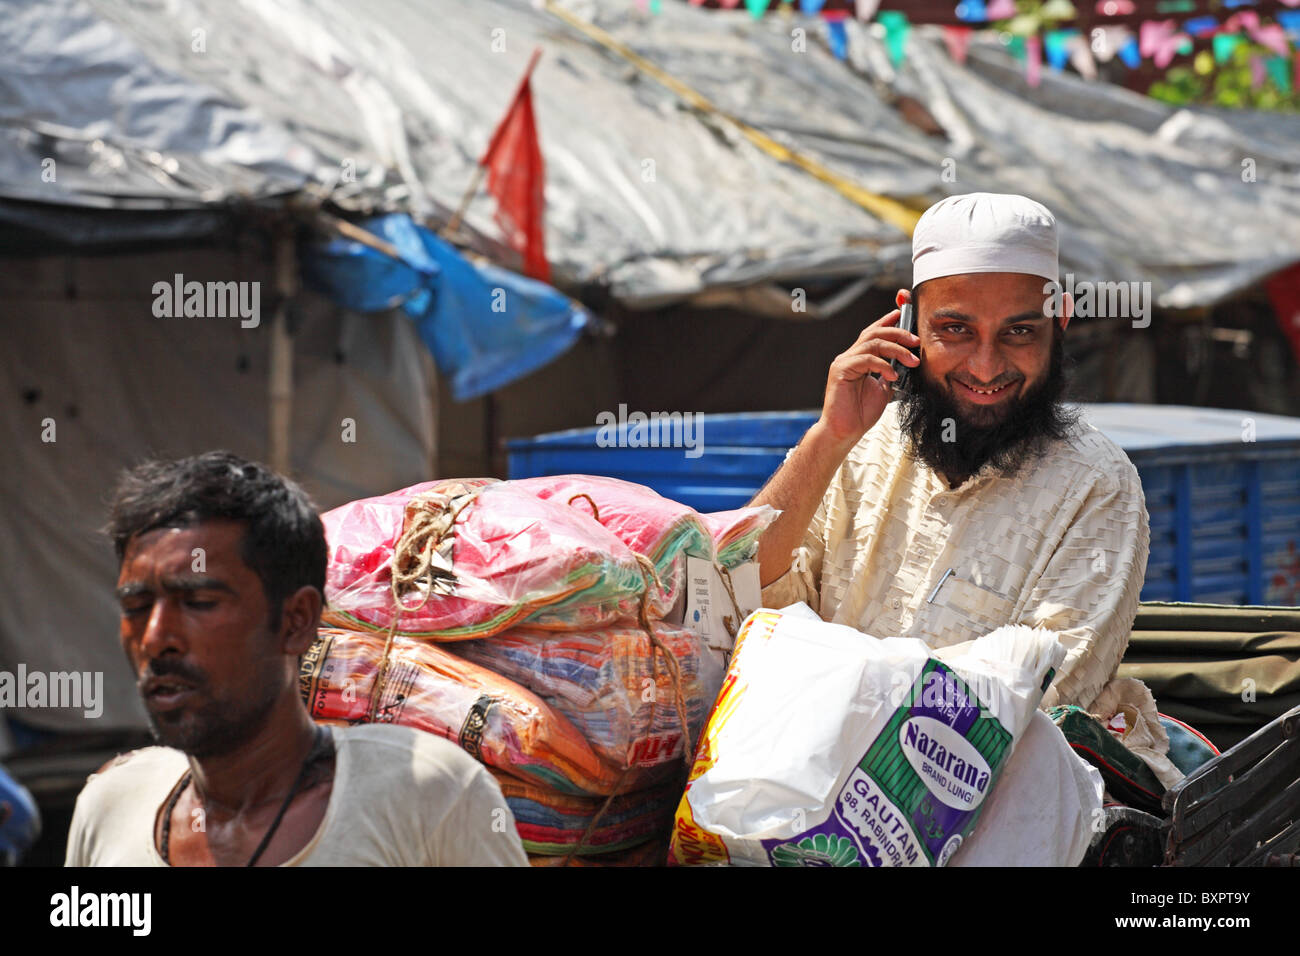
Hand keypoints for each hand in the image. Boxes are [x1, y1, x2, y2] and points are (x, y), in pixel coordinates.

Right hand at [818, 290, 920, 445]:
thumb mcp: (884, 388)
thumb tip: (909, 359)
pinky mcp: (840, 370)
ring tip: (912, 360)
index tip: (906, 308)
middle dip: (899, 332)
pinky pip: (865, 359)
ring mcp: (843, 361)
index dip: (890, 317)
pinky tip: (893, 376)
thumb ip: (892, 371)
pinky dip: (883, 365)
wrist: (844, 432)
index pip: (875, 331)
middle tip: (917, 341)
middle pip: (875, 331)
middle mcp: (850, 356)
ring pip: (872, 342)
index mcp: (859, 357)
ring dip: (896, 349)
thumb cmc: (861, 413)